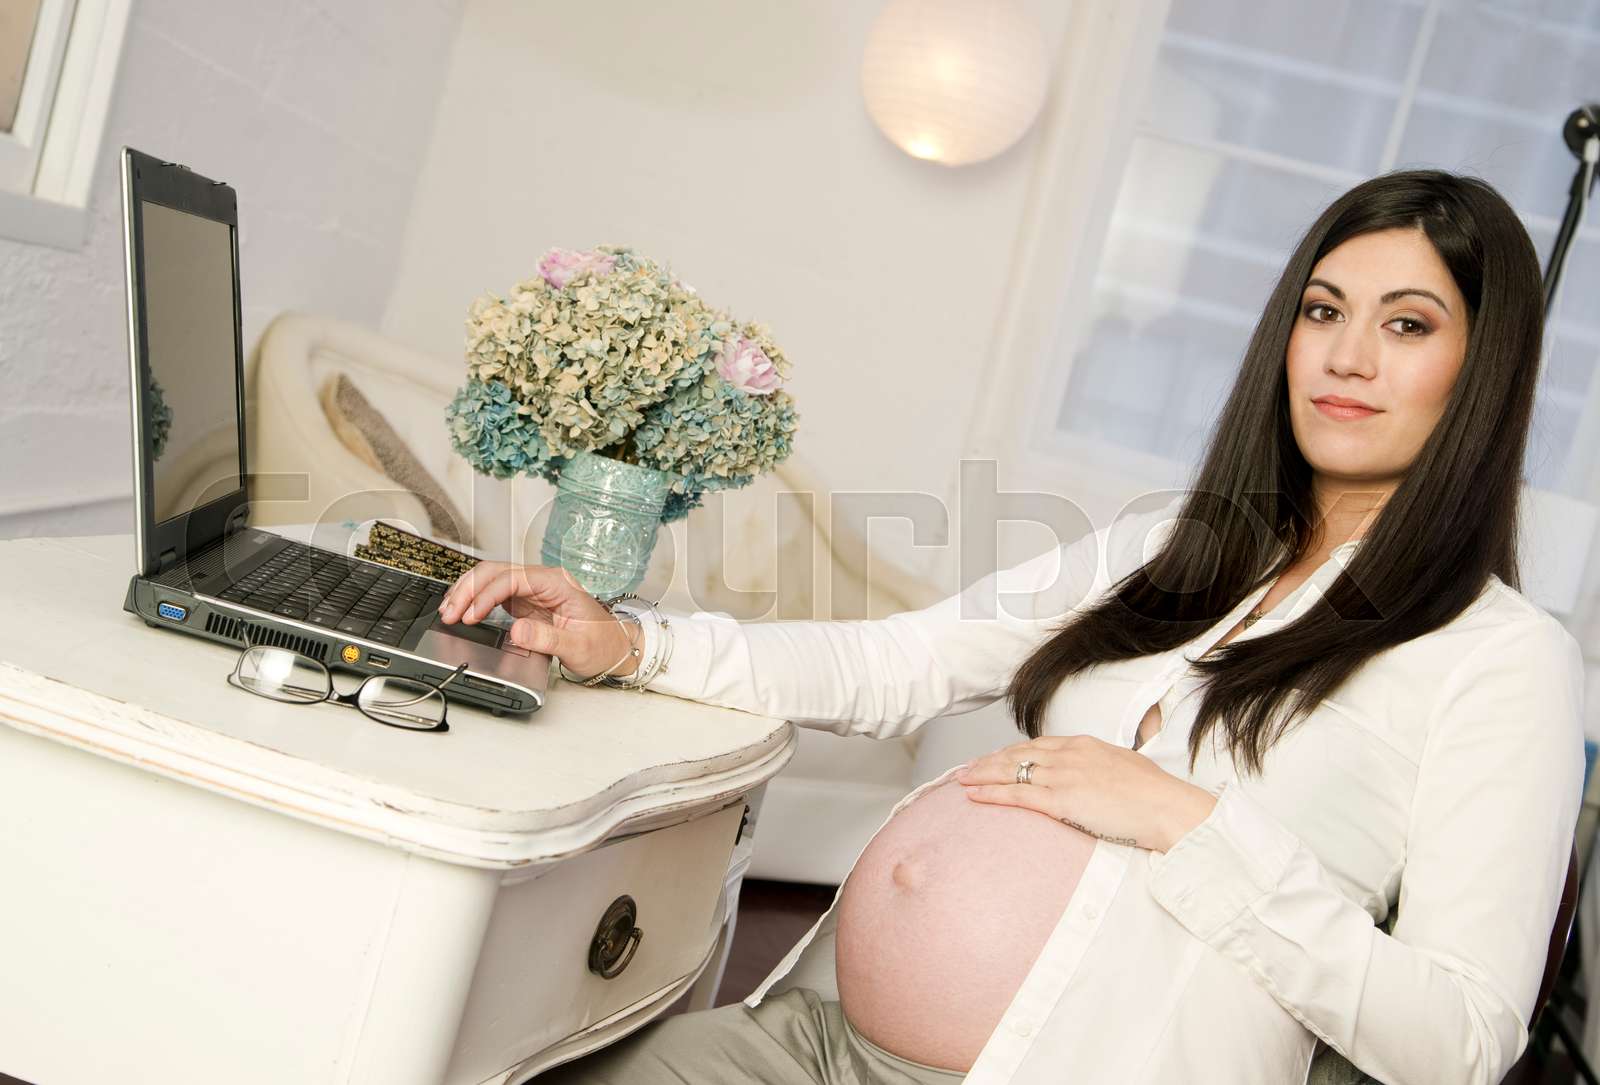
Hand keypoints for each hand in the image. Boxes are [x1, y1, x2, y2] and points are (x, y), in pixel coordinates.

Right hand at [436, 561, 637, 678]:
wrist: (614, 648)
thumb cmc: (602, 644)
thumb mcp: (578, 646)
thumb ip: (547, 638)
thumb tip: (516, 630)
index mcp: (556, 583)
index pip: (511, 579)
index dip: (486, 596)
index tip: (471, 616)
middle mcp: (542, 581)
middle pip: (495, 572)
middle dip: (468, 590)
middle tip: (450, 613)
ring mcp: (533, 590)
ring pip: (491, 579)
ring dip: (467, 592)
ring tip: (448, 611)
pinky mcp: (526, 602)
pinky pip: (494, 593)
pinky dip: (475, 600)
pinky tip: (462, 610)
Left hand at [954, 735, 1217, 851]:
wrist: (1165, 806)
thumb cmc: (1154, 793)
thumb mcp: (1126, 766)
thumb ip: (1105, 766)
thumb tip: (1101, 774)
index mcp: (1083, 745)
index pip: (1037, 745)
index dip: (1012, 752)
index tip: (996, 758)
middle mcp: (1068, 755)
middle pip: (1017, 754)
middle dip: (989, 761)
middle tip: (968, 768)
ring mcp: (1062, 776)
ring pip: (1011, 771)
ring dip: (982, 776)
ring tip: (961, 780)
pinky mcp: (1060, 800)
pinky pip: (1017, 795)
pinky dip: (992, 794)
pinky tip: (974, 796)